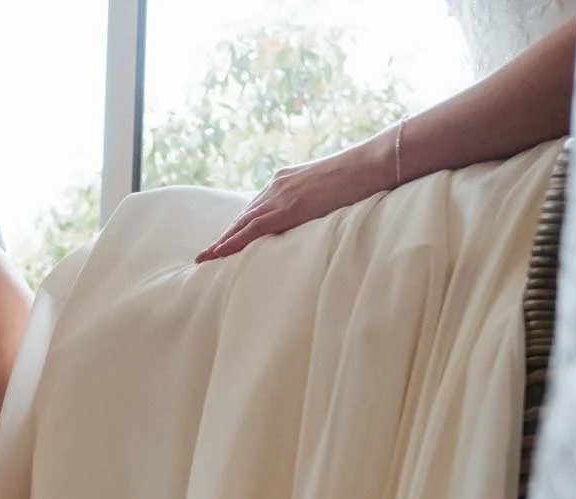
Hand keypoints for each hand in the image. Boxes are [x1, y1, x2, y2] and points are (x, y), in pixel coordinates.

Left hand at [196, 136, 393, 262]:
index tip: (225, 240)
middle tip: (206, 254)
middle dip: (225, 235)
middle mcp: (277, 186)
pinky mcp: (288, 207)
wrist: (371, 163)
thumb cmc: (360, 177)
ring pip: (242, 223)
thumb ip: (317, 202)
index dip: (240, 226)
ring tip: (204, 258)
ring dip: (222, 242)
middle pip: (244, 216)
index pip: (257, 208)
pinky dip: (233, 242)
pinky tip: (218, 254)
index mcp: (286, 181)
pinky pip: (253, 229)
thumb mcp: (330, 191)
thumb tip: (317, 218)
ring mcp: (280, 195)